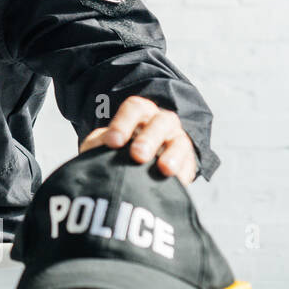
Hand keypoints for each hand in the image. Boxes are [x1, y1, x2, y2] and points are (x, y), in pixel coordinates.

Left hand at [78, 95, 198, 184]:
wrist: (133, 174)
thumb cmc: (114, 152)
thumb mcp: (102, 144)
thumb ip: (98, 142)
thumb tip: (101, 147)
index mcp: (139, 113)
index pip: (134, 108)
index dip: (123, 123)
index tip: (112, 142)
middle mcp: (161, 123)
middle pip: (160, 122)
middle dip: (148, 138)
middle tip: (137, 155)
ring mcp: (177, 141)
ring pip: (180, 142)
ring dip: (172, 155)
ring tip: (163, 168)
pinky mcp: (187, 162)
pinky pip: (189, 165)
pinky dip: (183, 172)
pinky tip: (175, 181)